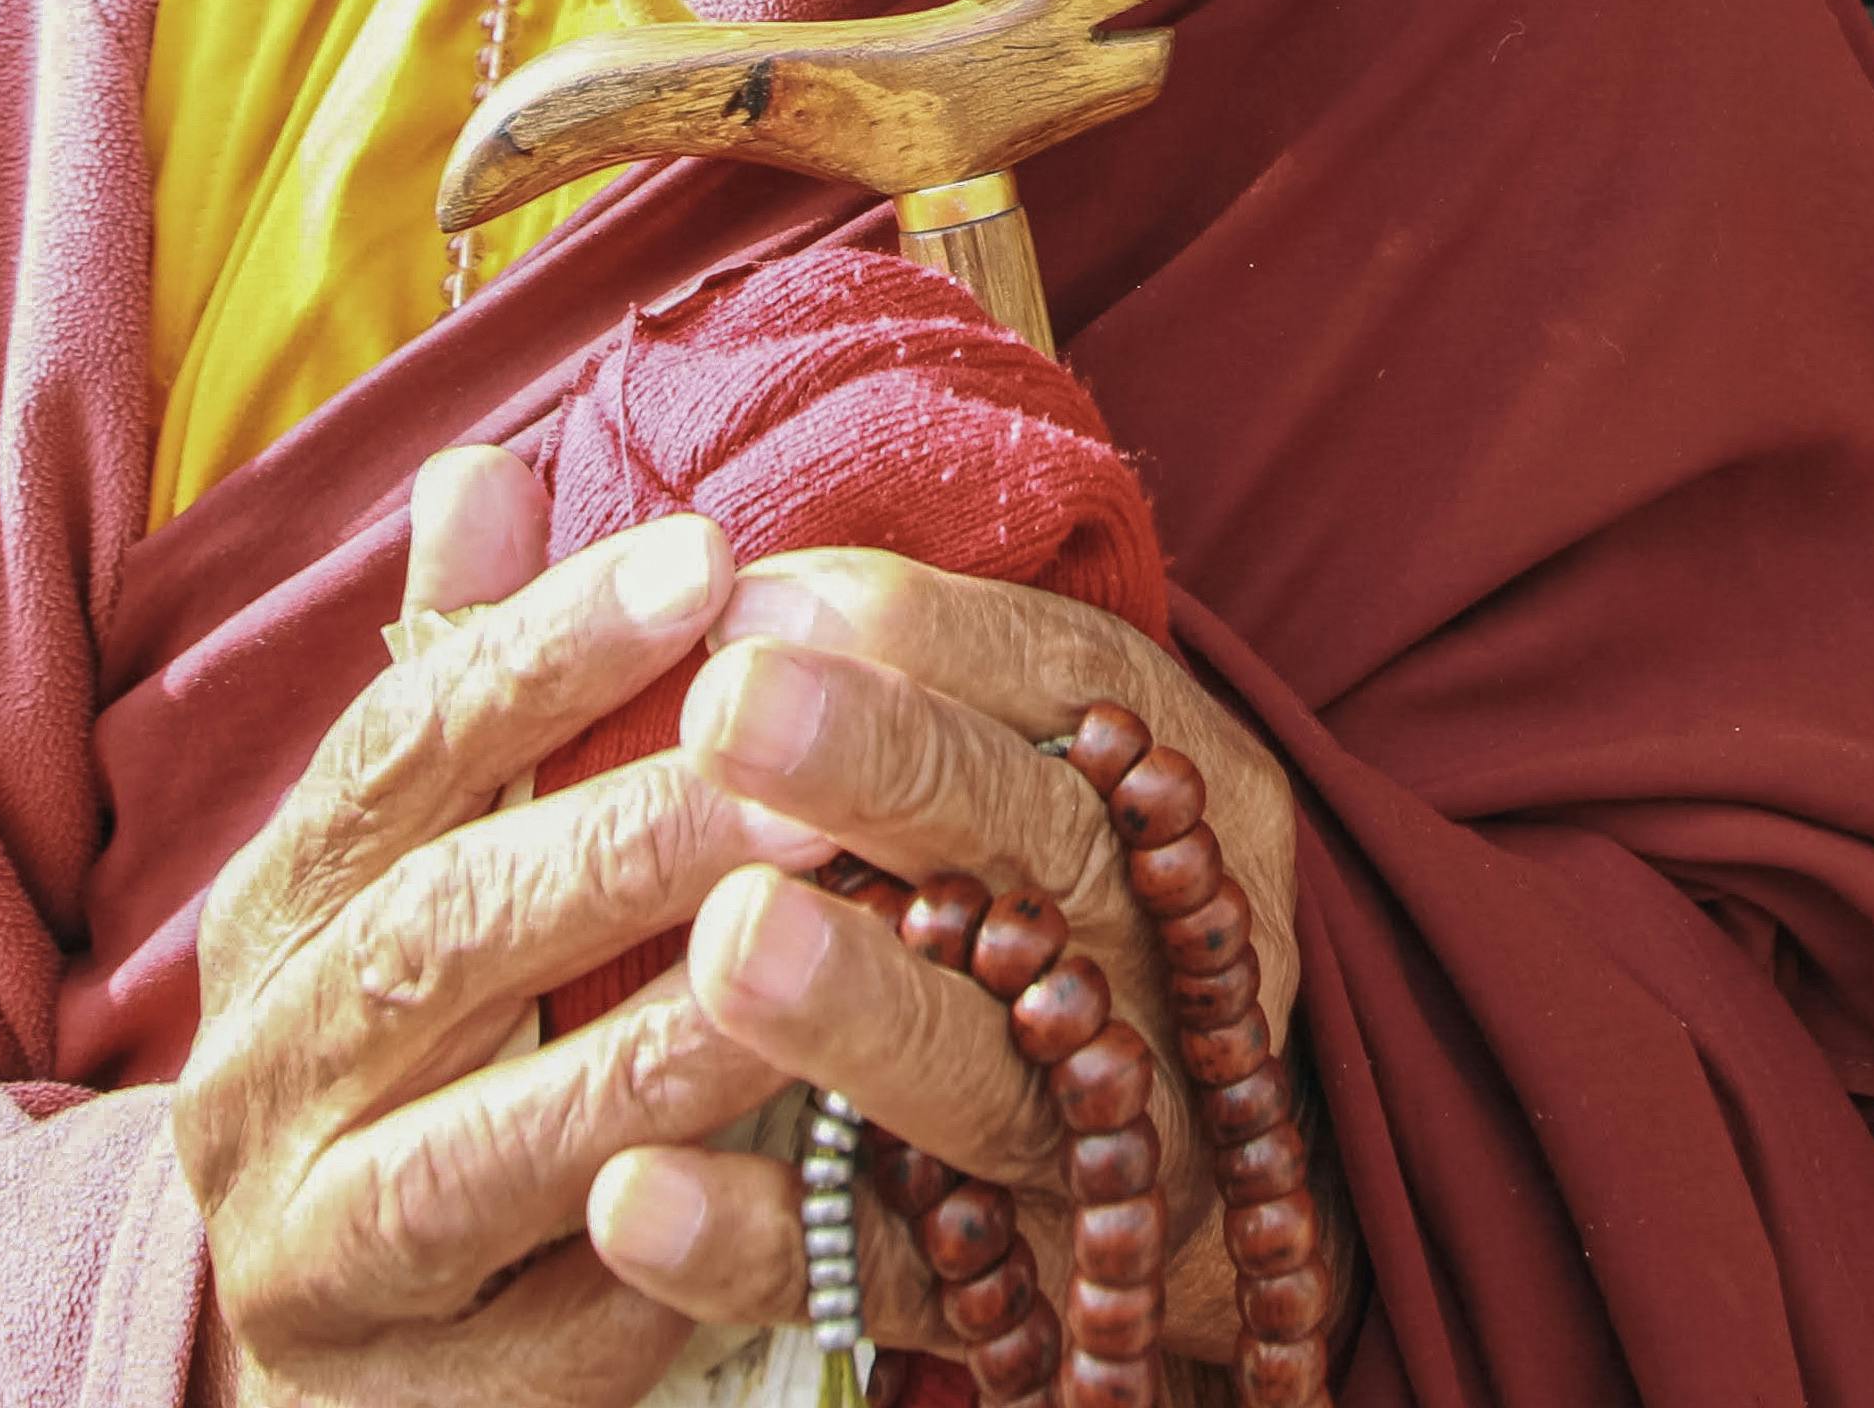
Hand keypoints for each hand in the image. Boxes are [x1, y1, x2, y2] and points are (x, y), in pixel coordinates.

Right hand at [178, 451, 823, 1407]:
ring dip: (640, 1056)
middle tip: (797, 773)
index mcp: (279, 919)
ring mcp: (322, 1259)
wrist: (324, 1353)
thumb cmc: (413, 1046)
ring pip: (474, 1156)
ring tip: (795, 966)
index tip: (705, 557)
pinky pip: (547, 1341)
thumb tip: (481, 463)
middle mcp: (265, 1084)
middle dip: (619, 846)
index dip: (541, 652)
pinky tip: (780, 1190)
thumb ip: (457, 680)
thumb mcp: (413, 864)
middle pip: (436, 945)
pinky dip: (659, 1268)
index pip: (395, 755)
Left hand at [574, 552, 1321, 1371]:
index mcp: (1185, 787)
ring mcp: (1106, 1136)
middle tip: (730, 704)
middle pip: (1046, 851)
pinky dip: (761, 1240)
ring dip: (855, 1008)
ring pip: (985, 1071)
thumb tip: (725, 575)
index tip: (753, 594)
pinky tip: (632, 1197)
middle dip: (891, 769)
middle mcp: (1168, 953)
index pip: (1074, 681)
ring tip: (725, 940)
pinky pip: (889, 1274)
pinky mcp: (1024, 1298)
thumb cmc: (1080, 914)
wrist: (1240, 1194)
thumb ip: (937, 674)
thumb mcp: (1067, 765)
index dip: (921, 632)